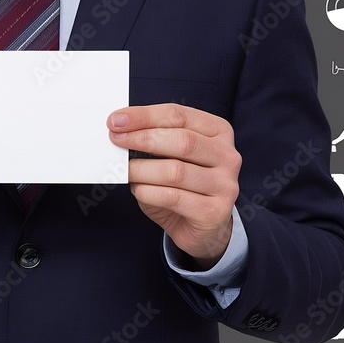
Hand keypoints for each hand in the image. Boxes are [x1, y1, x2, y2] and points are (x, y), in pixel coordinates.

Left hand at [107, 104, 240, 269]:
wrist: (203, 227)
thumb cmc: (182, 185)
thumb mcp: (170, 156)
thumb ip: (153, 140)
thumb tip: (120, 131)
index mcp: (217, 131)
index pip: (179, 115)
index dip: (144, 116)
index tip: (115, 120)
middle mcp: (227, 156)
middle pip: (182, 141)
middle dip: (142, 138)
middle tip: (116, 140)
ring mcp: (225, 185)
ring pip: (176, 171)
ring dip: (142, 170)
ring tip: (126, 171)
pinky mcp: (215, 212)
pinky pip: (172, 197)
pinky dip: (148, 192)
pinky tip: (139, 190)